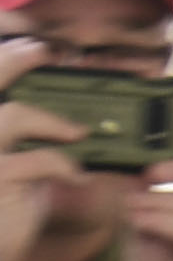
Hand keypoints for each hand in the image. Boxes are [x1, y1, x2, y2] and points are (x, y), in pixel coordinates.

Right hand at [0, 36, 82, 260]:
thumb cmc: (2, 215)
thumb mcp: (12, 170)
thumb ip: (24, 141)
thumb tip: (71, 118)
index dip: (3, 60)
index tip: (29, 44)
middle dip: (11, 61)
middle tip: (41, 51)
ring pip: (12, 116)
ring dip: (51, 120)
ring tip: (76, 132)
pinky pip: (39, 161)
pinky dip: (65, 164)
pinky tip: (77, 176)